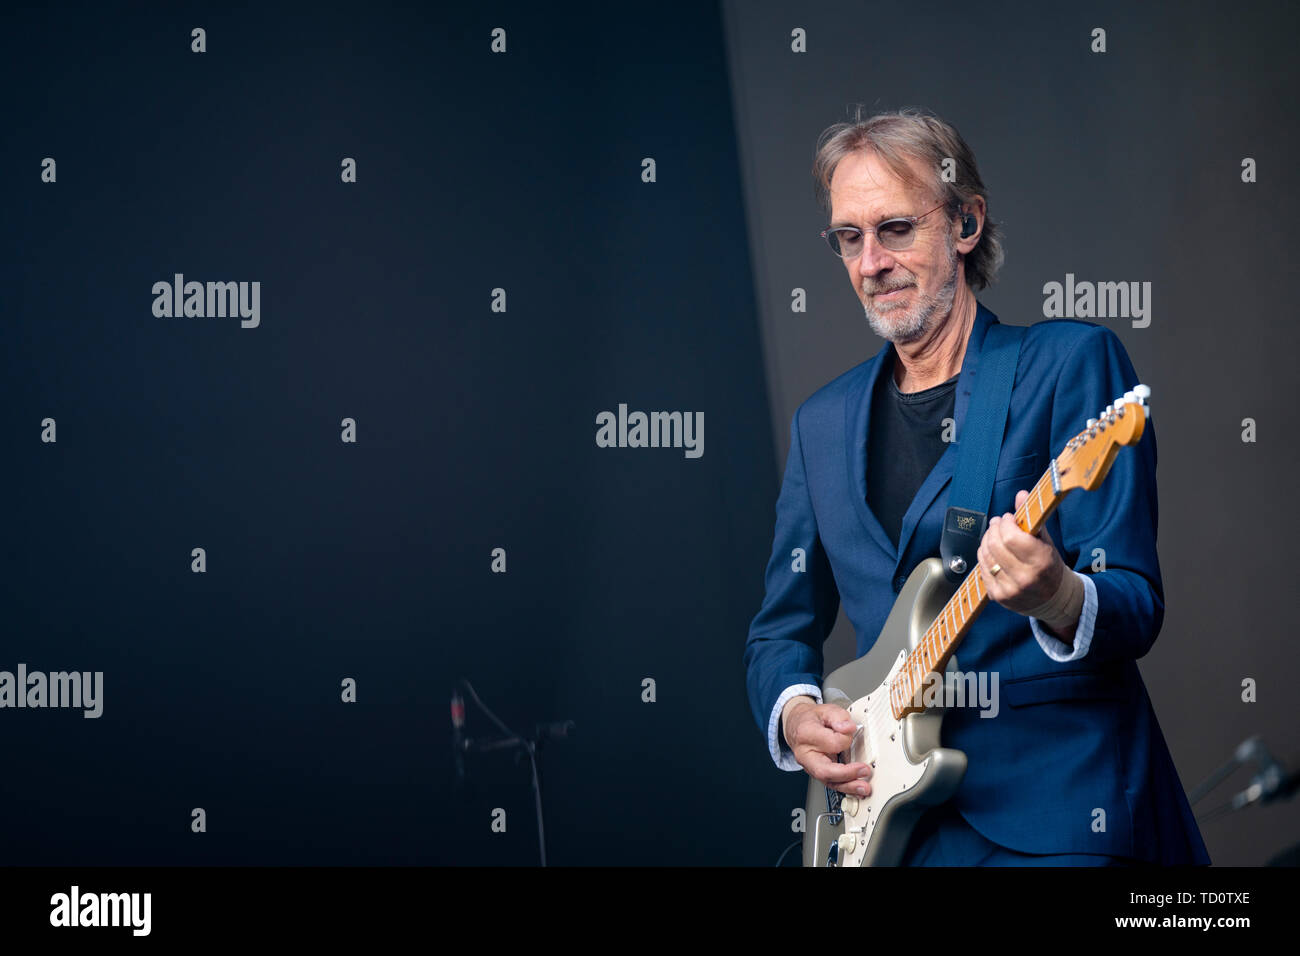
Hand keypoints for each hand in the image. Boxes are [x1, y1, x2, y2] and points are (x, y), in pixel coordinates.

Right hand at [782, 698, 871, 796]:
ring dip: (848, 786)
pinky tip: (856, 789)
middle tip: (864, 770)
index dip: (845, 739)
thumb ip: (839, 717)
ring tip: (864, 787)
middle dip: (846, 774)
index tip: (852, 732)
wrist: (797, 725)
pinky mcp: (816, 773)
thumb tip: (848, 728)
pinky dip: (845, 787)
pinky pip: (830, 783)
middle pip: (824, 770)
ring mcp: (809, 766)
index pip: (831, 742)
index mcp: (806, 734)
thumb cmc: (812, 719)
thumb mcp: (826, 710)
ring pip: (828, 781)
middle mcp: (805, 754)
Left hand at [977, 489, 1065, 616]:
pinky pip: (981, 569)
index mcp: (1040, 562)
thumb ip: (1032, 518)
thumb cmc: (1050, 566)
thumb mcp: (1046, 541)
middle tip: (998, 523)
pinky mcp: (998, 596)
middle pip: (995, 545)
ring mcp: (1010, 589)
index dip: (1005, 523)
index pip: (1011, 537)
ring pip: (985, 556)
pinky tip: (992, 552)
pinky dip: (984, 557)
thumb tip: (1021, 494)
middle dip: (994, 529)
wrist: (1053, 599)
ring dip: (986, 541)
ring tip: (994, 535)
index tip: (1008, 518)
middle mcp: (1025, 578)